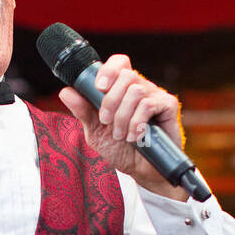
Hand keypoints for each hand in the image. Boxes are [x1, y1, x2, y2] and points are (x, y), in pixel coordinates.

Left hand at [58, 54, 188, 199]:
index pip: (119, 62)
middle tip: (106, 122)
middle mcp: (140, 88)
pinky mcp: (168, 106)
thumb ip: (83, 112)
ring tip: (120, 135)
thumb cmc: (120, 149)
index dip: (109, 70)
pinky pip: (149, 104)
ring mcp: (155, 96)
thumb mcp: (95, 132)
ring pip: (136, 91)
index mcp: (122, 89)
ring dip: (123, 117)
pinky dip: (137, 122)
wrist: (141, 171)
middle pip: (126, 75)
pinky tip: (135, 136)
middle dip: (110, 101)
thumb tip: (66, 92)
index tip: (99, 88)